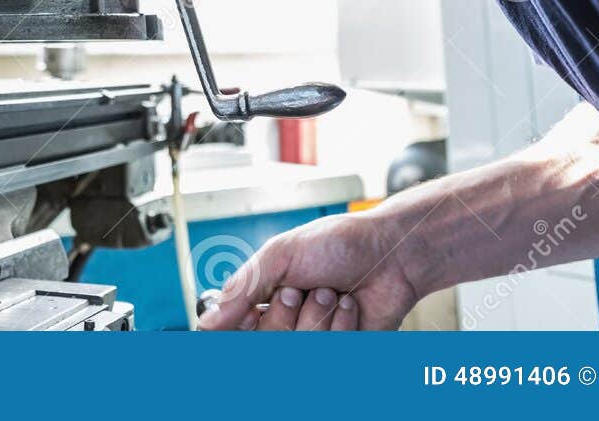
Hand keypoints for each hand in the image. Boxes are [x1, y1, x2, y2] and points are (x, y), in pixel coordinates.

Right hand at [196, 212, 422, 330]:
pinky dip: (342, 328)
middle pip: (266, 343)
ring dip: (317, 318)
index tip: (250, 315)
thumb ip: (241, 289)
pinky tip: (351, 307)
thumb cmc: (338, 243)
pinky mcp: (343, 352)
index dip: (243, 327)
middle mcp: (287, 324)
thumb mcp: (280, 255)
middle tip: (299, 291)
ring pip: (300, 350)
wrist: (392, 252)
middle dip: (283, 316)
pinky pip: (331, 355)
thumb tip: (205, 324)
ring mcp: (315, 340)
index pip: (234, 332)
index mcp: (263, 299)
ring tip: (332, 293)